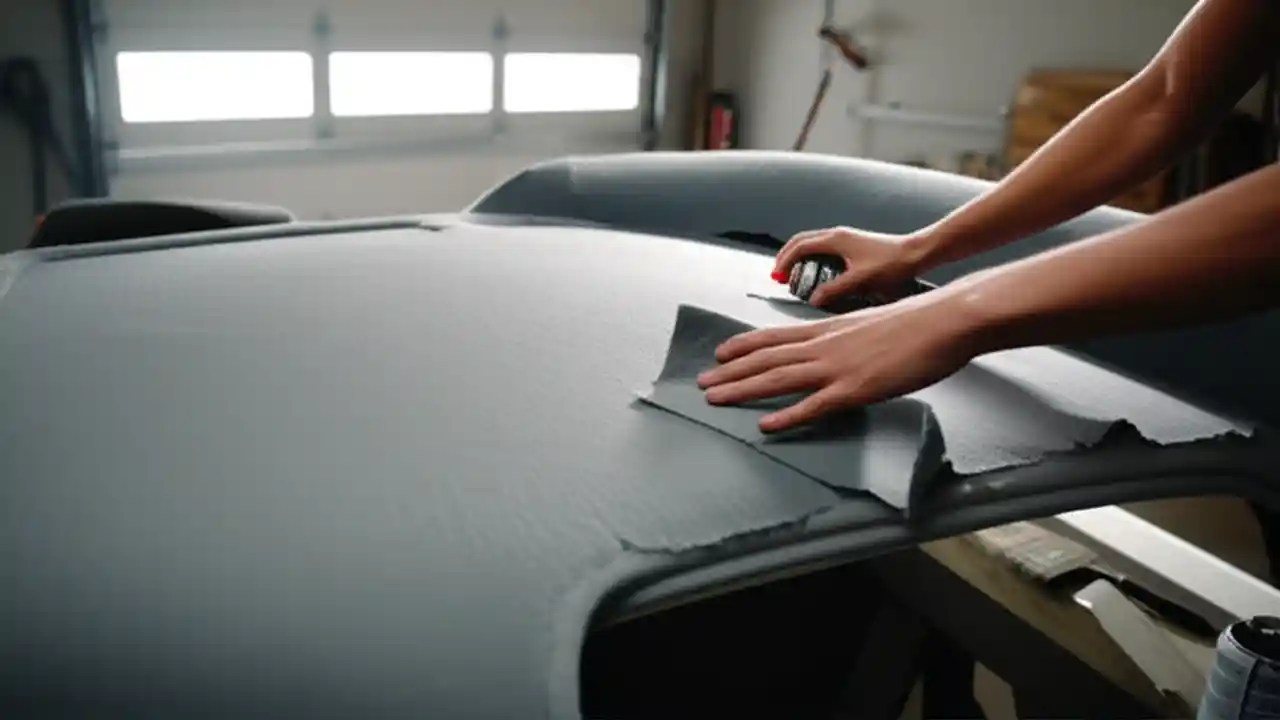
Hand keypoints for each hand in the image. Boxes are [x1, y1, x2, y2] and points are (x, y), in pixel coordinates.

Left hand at [696, 294, 978, 432]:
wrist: (944, 320)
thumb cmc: (916, 323)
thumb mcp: (870, 323)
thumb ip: (847, 336)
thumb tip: (838, 347)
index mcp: (828, 328)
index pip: (775, 337)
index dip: (744, 346)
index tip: (719, 353)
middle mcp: (824, 345)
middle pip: (766, 359)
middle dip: (730, 372)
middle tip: (701, 384)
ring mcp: (837, 367)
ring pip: (778, 379)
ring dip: (742, 390)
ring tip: (713, 400)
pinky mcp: (855, 389)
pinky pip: (813, 406)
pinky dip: (787, 417)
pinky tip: (764, 426)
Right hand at [774, 227, 932, 306]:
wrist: (916, 253)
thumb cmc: (893, 264)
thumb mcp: (861, 280)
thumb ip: (835, 290)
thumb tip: (813, 299)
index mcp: (836, 239)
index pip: (800, 246)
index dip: (785, 261)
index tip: (777, 277)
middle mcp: (838, 235)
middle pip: (801, 241)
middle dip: (786, 257)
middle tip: (778, 276)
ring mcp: (846, 238)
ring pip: (812, 243)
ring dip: (798, 257)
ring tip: (792, 275)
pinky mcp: (853, 244)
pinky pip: (823, 247)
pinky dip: (811, 257)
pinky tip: (816, 273)